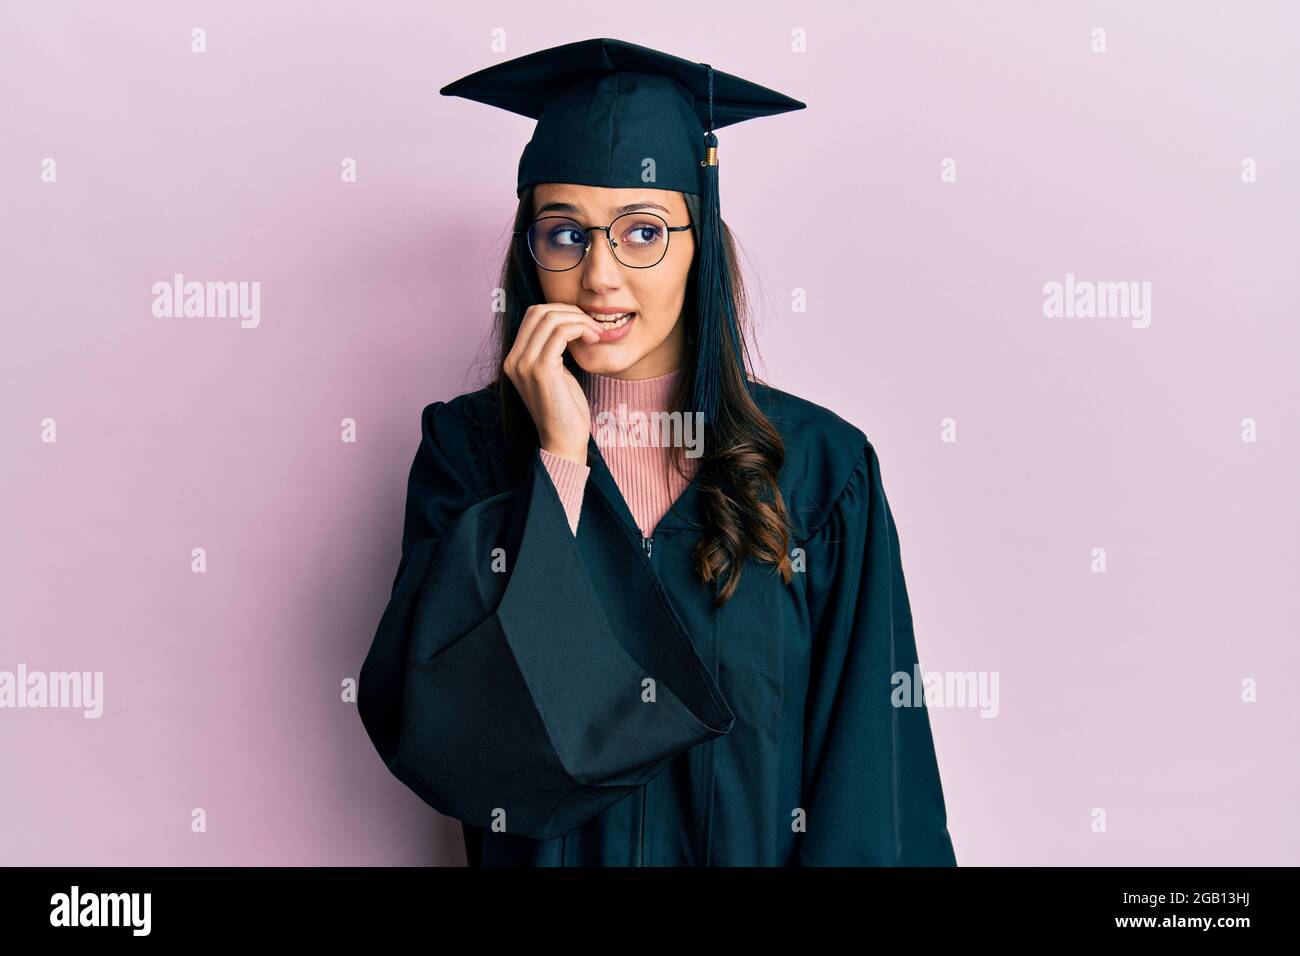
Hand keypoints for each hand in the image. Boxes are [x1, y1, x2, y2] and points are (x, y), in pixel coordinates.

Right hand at [503, 303, 603, 464]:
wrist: (563, 441)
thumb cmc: (565, 410)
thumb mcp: (555, 373)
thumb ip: (553, 350)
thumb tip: (567, 324)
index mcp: (514, 359)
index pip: (532, 315)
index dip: (560, 311)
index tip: (583, 323)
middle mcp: (514, 360)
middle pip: (539, 312)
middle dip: (570, 311)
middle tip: (592, 325)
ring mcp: (524, 365)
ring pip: (551, 319)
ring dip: (579, 320)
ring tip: (595, 333)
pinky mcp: (541, 370)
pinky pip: (560, 333)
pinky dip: (580, 329)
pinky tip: (593, 339)